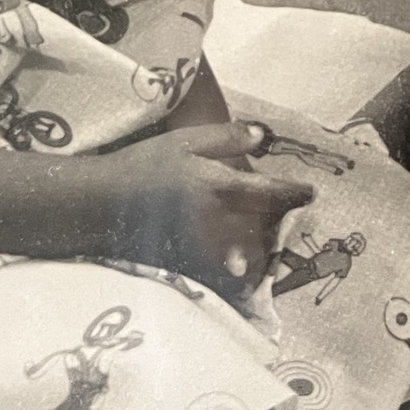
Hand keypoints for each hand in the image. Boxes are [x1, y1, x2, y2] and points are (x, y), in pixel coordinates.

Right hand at [100, 123, 314, 296]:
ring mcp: (200, 248)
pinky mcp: (185, 265)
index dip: (292, 193)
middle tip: (292, 223)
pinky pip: (219, 273)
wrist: (98, 204)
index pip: (267, 193)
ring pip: (245, 257)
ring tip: (269, 250)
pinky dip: (233, 272)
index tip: (311, 194)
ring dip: (260, 254)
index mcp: (216, 186)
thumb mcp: (183, 141)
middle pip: (261, 230)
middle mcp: (214, 221)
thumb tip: (263, 136)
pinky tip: (237, 269)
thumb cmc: (142, 165)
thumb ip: (225, 138)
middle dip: (280, 228)